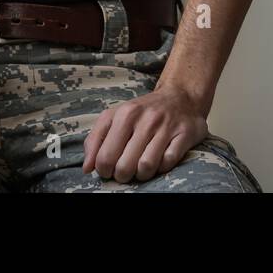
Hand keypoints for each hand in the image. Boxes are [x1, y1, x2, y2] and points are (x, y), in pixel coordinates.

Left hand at [82, 86, 209, 182]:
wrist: (180, 96)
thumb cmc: (142, 112)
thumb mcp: (114, 117)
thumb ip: (95, 140)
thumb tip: (87, 168)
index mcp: (125, 113)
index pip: (105, 156)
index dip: (104, 170)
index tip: (109, 168)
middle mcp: (146, 118)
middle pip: (124, 166)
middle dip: (122, 175)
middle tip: (125, 171)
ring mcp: (166, 126)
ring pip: (146, 167)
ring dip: (142, 174)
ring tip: (141, 168)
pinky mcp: (184, 134)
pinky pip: (168, 162)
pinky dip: (162, 167)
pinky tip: (160, 160)